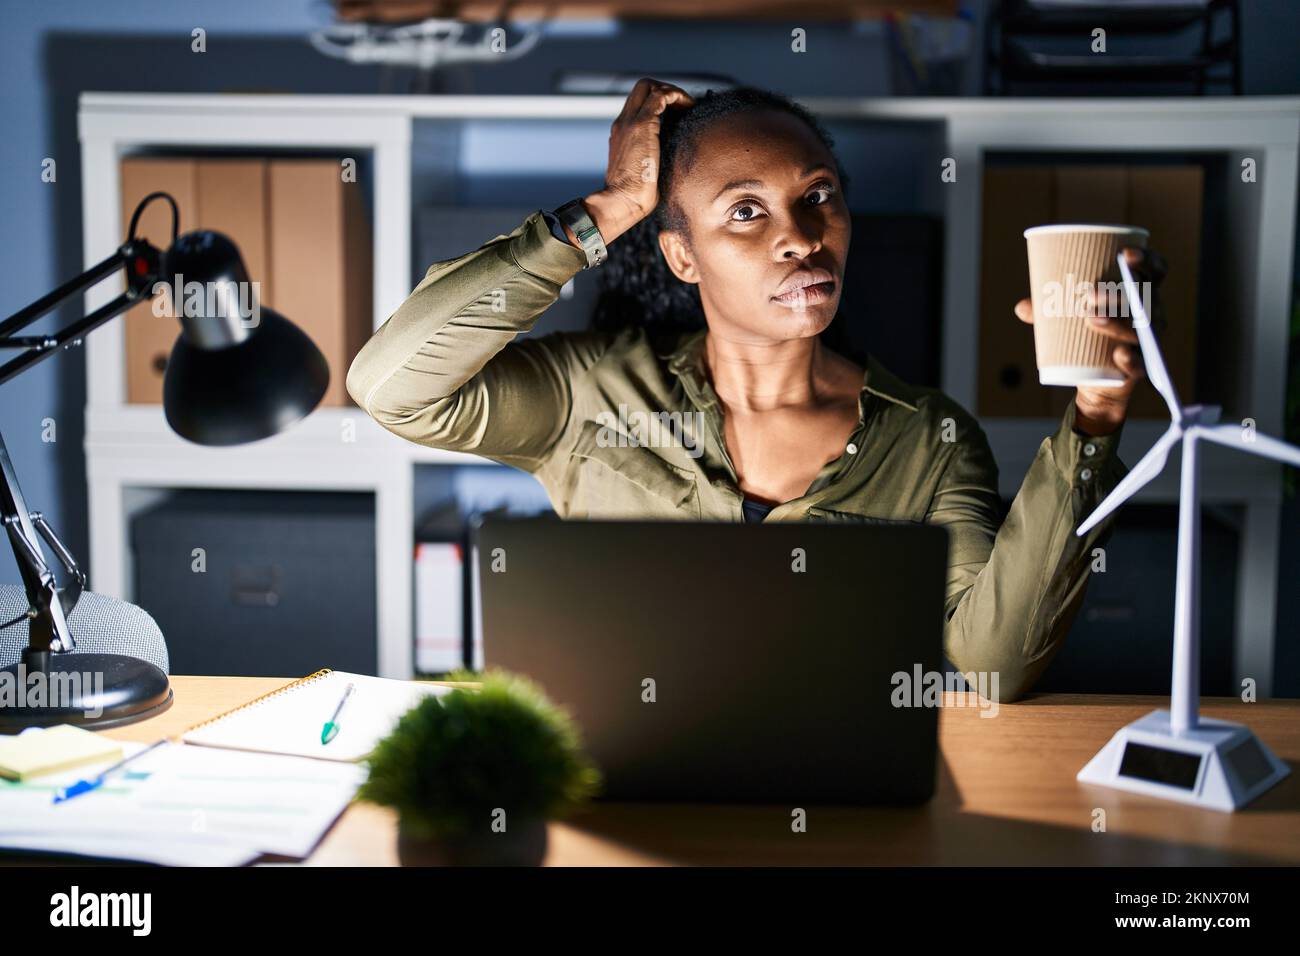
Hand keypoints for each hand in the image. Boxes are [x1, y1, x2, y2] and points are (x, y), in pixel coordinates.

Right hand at [578, 77, 694, 244]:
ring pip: (650, 86)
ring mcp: (631, 121)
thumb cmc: (635, 196)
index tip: (677, 114)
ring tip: (688, 107)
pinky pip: (661, 96)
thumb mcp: (641, 171)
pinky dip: (677, 97)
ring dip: (673, 92)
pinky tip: (689, 108)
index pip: (638, 102)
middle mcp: (623, 122)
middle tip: (683, 107)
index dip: (658, 102)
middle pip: (642, 87)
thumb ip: (649, 159)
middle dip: (665, 90)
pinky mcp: (642, 124)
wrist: (623, 200)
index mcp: (621, 132)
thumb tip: (669, 163)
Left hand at [1015, 246, 1167, 435]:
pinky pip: (1140, 365)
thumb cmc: (1087, 337)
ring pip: (1141, 331)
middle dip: (1119, 295)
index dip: (1147, 260)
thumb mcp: (1068, 322)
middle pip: (1145, 300)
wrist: (1097, 381)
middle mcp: (1150, 317)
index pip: (1155, 272)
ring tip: (1091, 318)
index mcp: (1139, 296)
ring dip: (1118, 324)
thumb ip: (1047, 313)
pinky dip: (1131, 360)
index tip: (1126, 254)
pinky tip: (1119, 355)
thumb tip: (1022, 307)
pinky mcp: (1139, 369)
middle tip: (1090, 294)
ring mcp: (1147, 343)